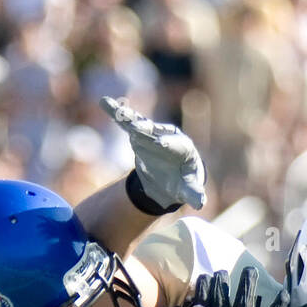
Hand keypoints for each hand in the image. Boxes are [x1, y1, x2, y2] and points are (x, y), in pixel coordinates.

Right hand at [100, 95, 205, 210]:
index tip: (161, 143)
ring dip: (129, 118)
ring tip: (119, 111)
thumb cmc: (182, 182)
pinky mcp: (139, 135)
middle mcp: (168, 136)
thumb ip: (193, 194)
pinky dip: (117, 114)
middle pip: (156, 132)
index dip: (169, 143)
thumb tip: (200, 203)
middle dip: (147, 130)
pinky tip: (105, 102)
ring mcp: (152, 134)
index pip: (177, 144)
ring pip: (140, 125)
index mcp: (183, 148)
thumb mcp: (188, 190)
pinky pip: (127, 124)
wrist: (171, 177)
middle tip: (137, 127)